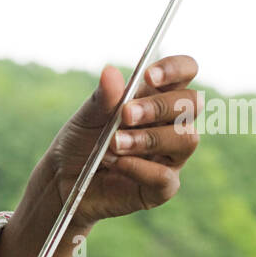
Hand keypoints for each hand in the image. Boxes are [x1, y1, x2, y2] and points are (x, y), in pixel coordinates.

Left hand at [44, 55, 201, 226]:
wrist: (62, 181)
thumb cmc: (80, 142)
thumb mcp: (86, 117)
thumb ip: (103, 98)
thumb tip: (110, 72)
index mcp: (156, 97)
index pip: (185, 72)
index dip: (175, 69)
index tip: (148, 76)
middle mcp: (171, 124)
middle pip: (192, 104)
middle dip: (159, 107)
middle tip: (125, 114)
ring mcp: (170, 156)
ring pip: (186, 139)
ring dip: (148, 138)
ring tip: (114, 144)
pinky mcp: (162, 187)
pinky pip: (165, 176)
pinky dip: (138, 168)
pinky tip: (115, 164)